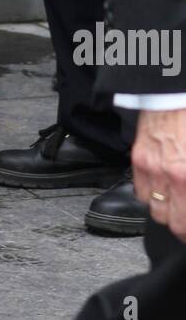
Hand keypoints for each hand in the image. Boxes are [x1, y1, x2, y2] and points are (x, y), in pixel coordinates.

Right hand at [132, 108, 185, 241]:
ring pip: (156, 212)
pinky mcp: (138, 160)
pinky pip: (141, 194)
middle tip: (185, 218)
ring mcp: (153, 169)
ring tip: (175, 205)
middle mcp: (172, 176)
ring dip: (167, 212)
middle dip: (182, 225)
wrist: (173, 95)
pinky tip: (161, 188)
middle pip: (173, 223)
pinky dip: (151, 196)